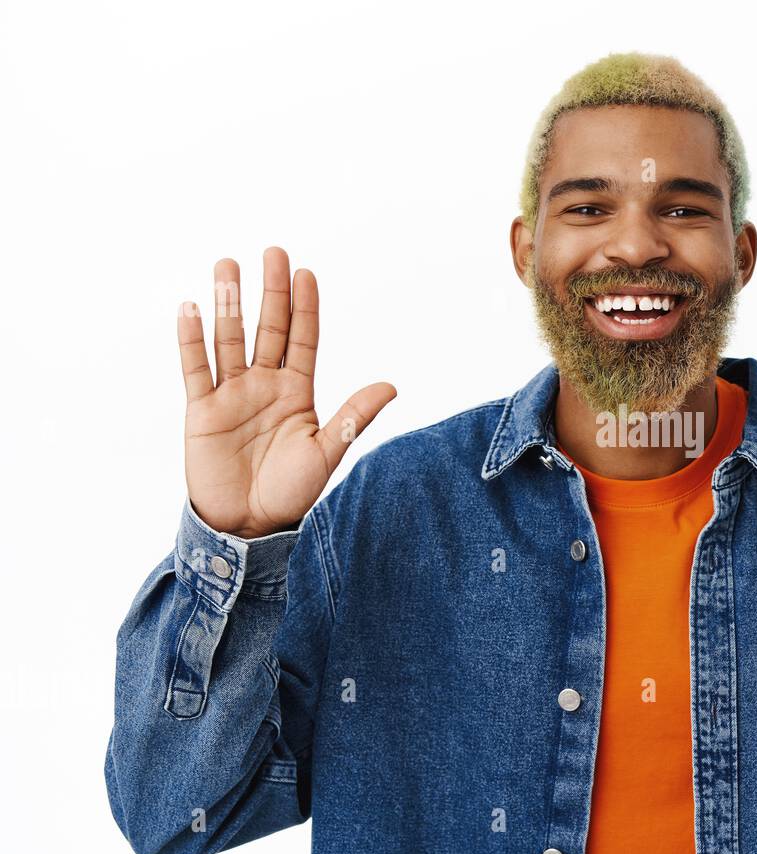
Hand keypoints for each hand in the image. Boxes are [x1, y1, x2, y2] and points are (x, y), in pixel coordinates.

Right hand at [177, 247, 395, 537]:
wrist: (248, 525)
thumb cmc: (290, 492)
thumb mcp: (327, 451)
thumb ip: (353, 416)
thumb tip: (391, 386)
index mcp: (296, 391)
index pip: (302, 339)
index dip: (305, 307)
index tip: (306, 273)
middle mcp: (264, 385)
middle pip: (267, 329)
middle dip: (271, 291)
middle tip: (273, 252)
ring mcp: (231, 394)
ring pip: (229, 339)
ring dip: (229, 303)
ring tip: (228, 264)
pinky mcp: (201, 409)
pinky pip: (196, 368)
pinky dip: (191, 339)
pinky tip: (191, 307)